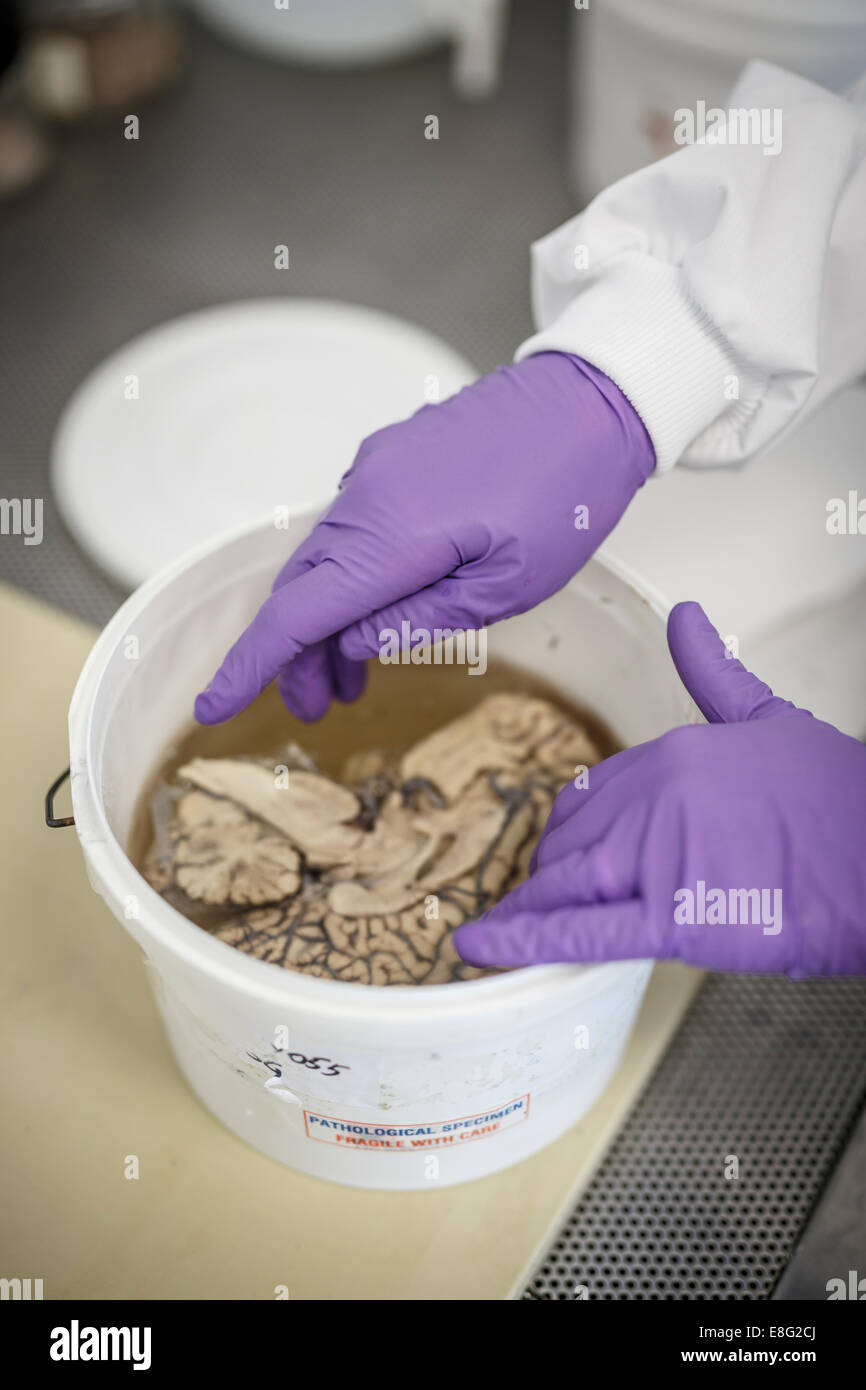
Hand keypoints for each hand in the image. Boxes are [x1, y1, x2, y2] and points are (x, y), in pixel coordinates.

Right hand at [194, 353, 653, 722]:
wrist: (595, 397)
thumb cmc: (568, 490)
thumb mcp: (508, 583)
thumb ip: (422, 618)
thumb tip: (353, 642)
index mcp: (392, 534)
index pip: (296, 614)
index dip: (251, 665)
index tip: (214, 707)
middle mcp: (368, 497)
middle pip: (303, 591)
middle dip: (297, 657)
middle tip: (317, 708)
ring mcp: (377, 471)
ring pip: (327, 561)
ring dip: (328, 621)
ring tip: (349, 678)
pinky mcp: (392, 459)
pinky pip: (353, 529)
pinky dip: (350, 578)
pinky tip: (375, 611)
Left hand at [454, 603, 865, 977]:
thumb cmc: (843, 800)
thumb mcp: (772, 721)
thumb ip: (715, 675)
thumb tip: (684, 619)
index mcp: (672, 754)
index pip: (592, 796)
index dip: (576, 833)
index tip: (565, 854)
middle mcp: (655, 798)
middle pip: (570, 841)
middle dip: (553, 872)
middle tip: (545, 898)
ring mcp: (662, 856)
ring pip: (564, 883)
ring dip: (530, 907)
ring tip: (506, 928)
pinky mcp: (677, 917)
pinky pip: (580, 929)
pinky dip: (523, 939)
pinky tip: (482, 946)